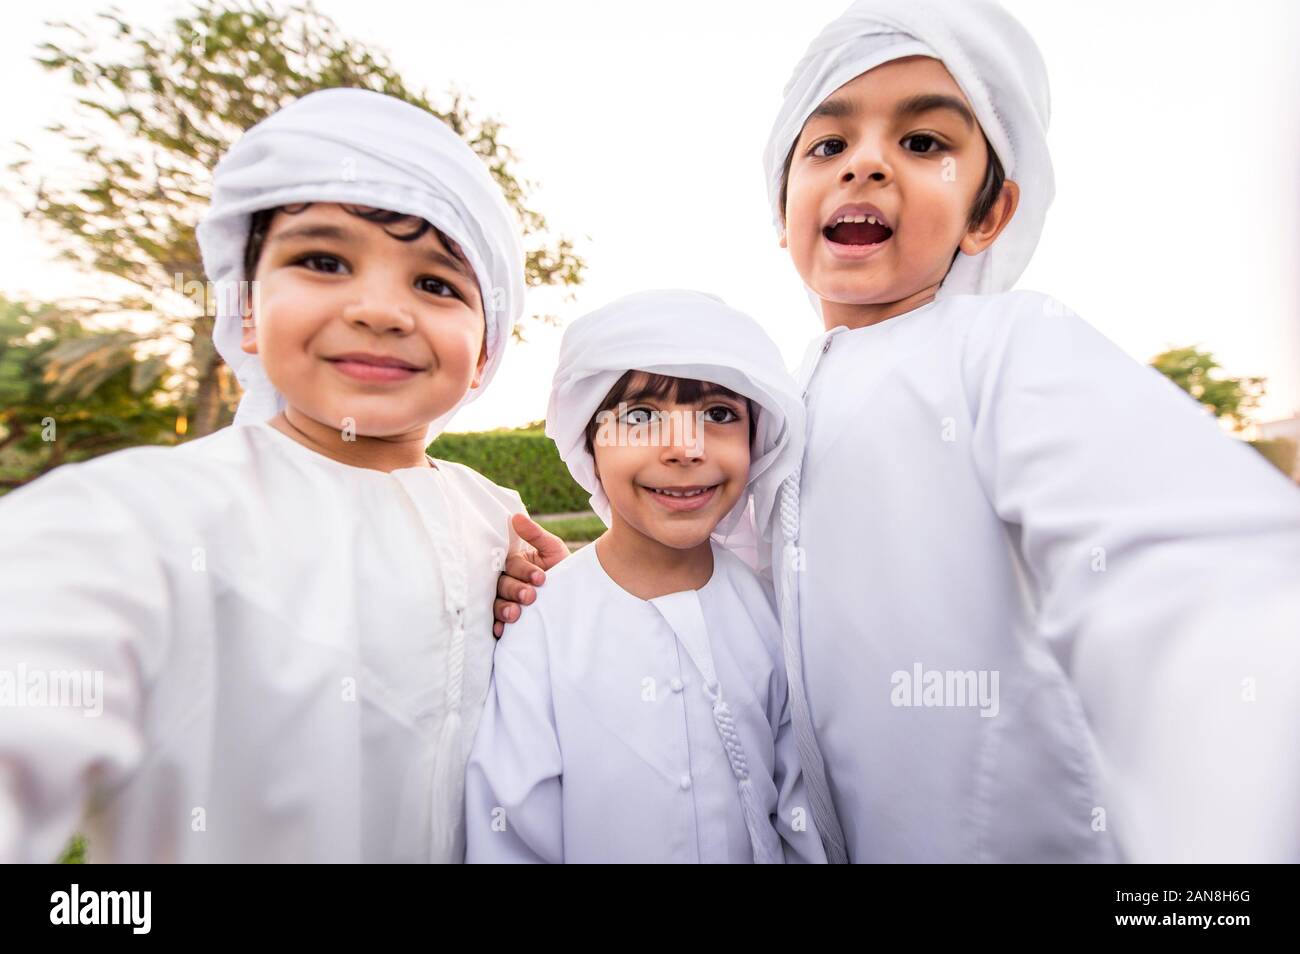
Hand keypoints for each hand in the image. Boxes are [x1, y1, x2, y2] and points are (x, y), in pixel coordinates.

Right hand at [493, 512, 569, 637]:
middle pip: (501, 585)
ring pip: (496, 603)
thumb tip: (515, 517)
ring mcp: (507, 600)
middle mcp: (507, 580)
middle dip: (515, 590)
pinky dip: (497, 627)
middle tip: (530, 596)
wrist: (579, 595)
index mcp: (514, 562)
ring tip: (516, 614)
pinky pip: (496, 623)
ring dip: (504, 608)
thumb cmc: (564, 566)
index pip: (510, 565)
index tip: (541, 577)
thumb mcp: (552, 548)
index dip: (523, 571)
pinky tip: (500, 631)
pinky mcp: (508, 619)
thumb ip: (535, 534)